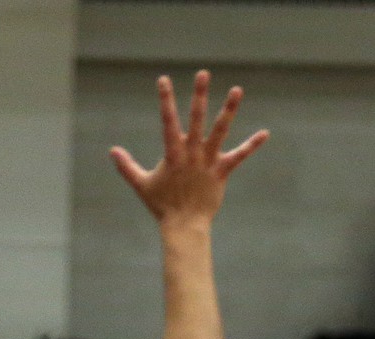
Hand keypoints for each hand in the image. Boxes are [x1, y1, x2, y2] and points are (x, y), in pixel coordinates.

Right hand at [111, 71, 267, 226]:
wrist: (183, 226)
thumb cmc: (161, 206)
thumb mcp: (141, 185)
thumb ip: (127, 167)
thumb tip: (112, 151)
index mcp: (172, 153)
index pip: (167, 121)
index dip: (165, 99)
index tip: (164, 79)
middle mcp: (191, 153)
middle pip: (196, 119)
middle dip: (199, 95)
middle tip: (203, 73)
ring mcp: (208, 161)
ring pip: (220, 131)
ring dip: (229, 110)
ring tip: (237, 89)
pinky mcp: (221, 172)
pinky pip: (239, 156)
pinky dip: (251, 145)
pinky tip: (265, 133)